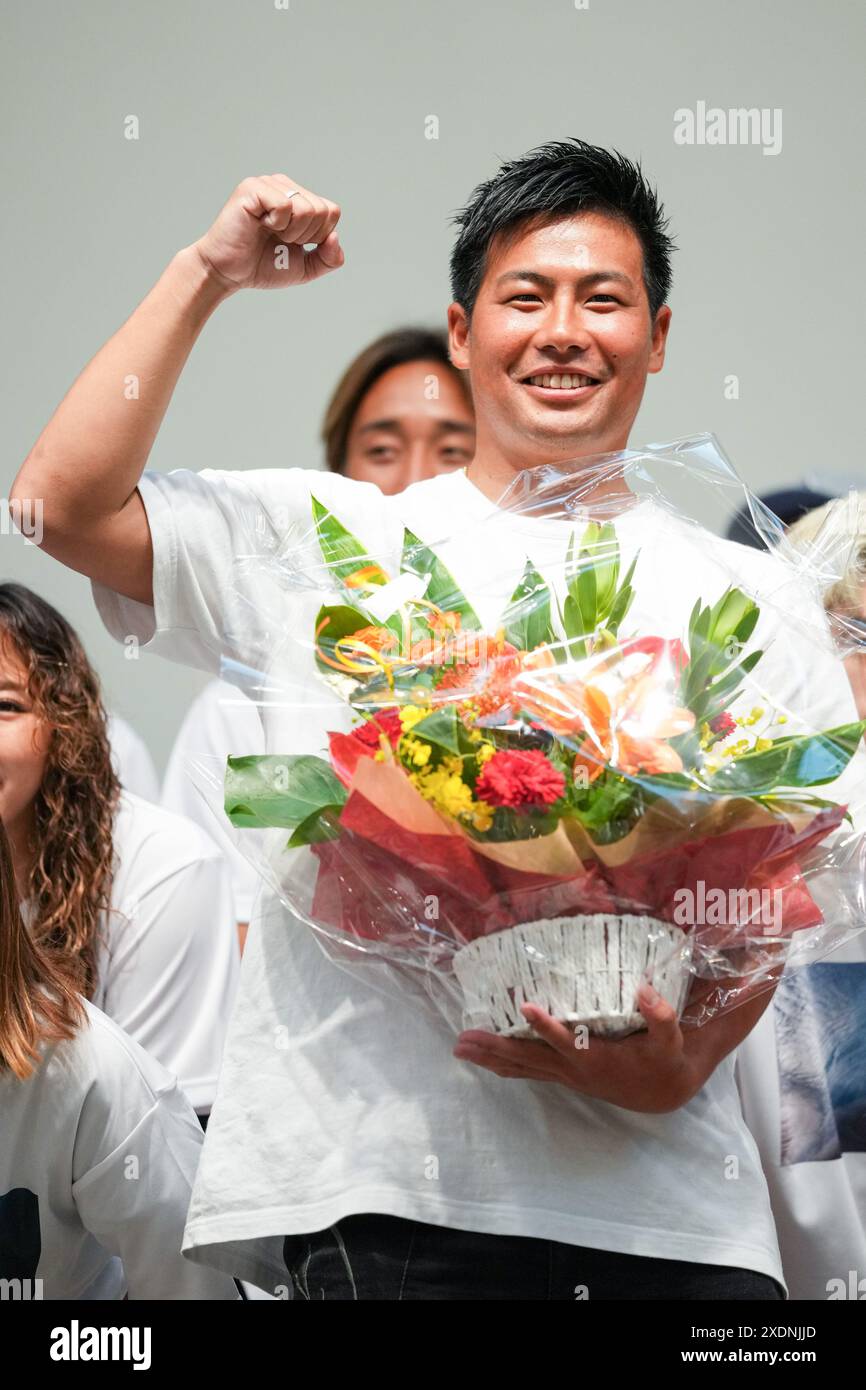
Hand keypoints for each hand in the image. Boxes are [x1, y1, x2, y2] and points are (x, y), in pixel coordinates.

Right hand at [190, 173, 343, 292]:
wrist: (228, 273)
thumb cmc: (261, 266)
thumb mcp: (305, 268)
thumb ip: (328, 259)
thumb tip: (335, 237)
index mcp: (298, 199)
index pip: (331, 211)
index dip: (319, 237)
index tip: (295, 244)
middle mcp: (285, 186)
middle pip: (322, 210)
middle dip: (305, 237)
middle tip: (280, 240)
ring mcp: (269, 184)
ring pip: (306, 208)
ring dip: (291, 232)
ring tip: (269, 233)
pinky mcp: (253, 187)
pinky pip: (285, 206)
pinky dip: (277, 224)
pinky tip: (260, 225)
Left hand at [453, 982, 698, 1112]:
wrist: (662, 1091)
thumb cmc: (664, 1060)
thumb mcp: (670, 1039)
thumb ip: (660, 1016)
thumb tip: (644, 989)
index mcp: (595, 1058)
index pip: (565, 1041)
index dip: (545, 1026)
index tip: (524, 1006)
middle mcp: (574, 1069)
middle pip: (528, 1058)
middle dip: (494, 1048)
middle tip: (462, 1040)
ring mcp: (566, 1074)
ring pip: (522, 1067)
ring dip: (490, 1059)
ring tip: (460, 1050)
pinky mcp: (565, 1075)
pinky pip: (528, 1071)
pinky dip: (505, 1065)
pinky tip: (486, 1060)